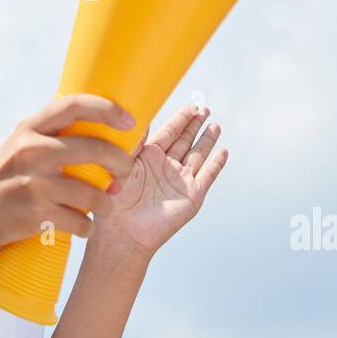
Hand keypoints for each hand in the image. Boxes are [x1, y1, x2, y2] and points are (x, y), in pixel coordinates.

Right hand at [0, 94, 135, 249]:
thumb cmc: (3, 178)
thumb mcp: (22, 145)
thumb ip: (54, 136)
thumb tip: (104, 134)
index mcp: (31, 128)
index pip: (75, 105)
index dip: (108, 109)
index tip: (129, 120)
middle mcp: (32, 150)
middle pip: (94, 148)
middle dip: (120, 162)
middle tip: (126, 172)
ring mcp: (34, 182)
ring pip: (91, 192)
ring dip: (105, 203)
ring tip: (105, 207)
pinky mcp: (35, 212)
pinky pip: (79, 221)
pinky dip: (87, 227)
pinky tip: (83, 226)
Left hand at [91, 104, 228, 260]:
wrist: (122, 233)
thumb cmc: (113, 201)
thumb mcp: (120, 163)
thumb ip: (133, 140)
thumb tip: (140, 114)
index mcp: (148, 157)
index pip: (168, 131)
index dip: (181, 118)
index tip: (192, 104)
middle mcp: (165, 167)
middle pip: (185, 140)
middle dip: (195, 124)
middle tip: (205, 107)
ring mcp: (180, 181)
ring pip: (198, 155)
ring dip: (207, 140)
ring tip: (215, 125)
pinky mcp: (192, 196)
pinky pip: (208, 176)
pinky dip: (216, 164)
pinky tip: (223, 151)